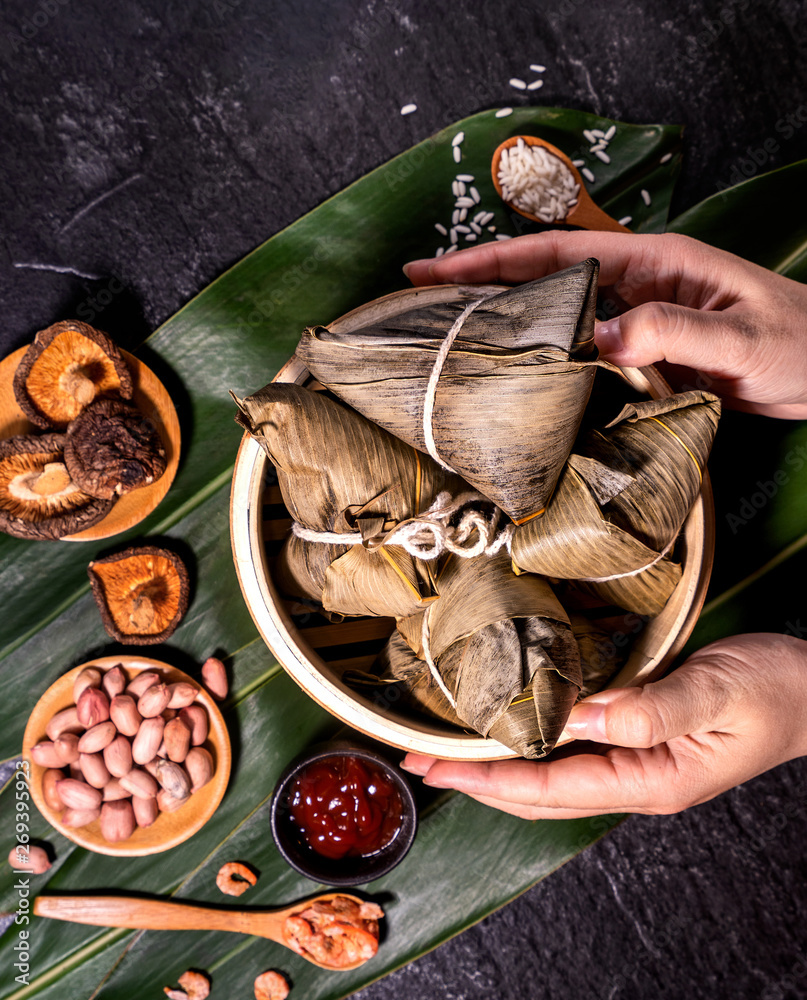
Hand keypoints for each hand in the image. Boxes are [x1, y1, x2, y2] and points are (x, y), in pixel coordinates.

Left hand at [401, 634, 806, 817]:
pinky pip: (572, 758)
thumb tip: (577, 716)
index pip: (554, 790)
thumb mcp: (718, 690)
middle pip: (541, 795)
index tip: (439, 769)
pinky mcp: (639, 743)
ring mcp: (638, 767)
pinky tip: (510, 735)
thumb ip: (650, 707)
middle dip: (478, 782)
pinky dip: (531, 750)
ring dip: (496, 769)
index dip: (490, 780)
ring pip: (552, 781)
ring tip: (447, 754)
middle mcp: (638, 781)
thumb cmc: (775, 691)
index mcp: (653, 779)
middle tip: (420, 764)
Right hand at [403, 232, 806, 419]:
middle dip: (479, 289)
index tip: (433, 269)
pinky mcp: (643, 359)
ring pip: (556, 322)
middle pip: (543, 282)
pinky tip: (518, 383)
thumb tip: (598, 335)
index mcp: (654, 263)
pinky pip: (581, 358)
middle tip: (420, 307)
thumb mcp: (740, 335)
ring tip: (451, 345)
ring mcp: (637, 324)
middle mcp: (637, 288)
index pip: (555, 255)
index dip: (490, 260)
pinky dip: (544, 366)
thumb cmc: (799, 343)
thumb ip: (672, 329)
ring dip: (506, 329)